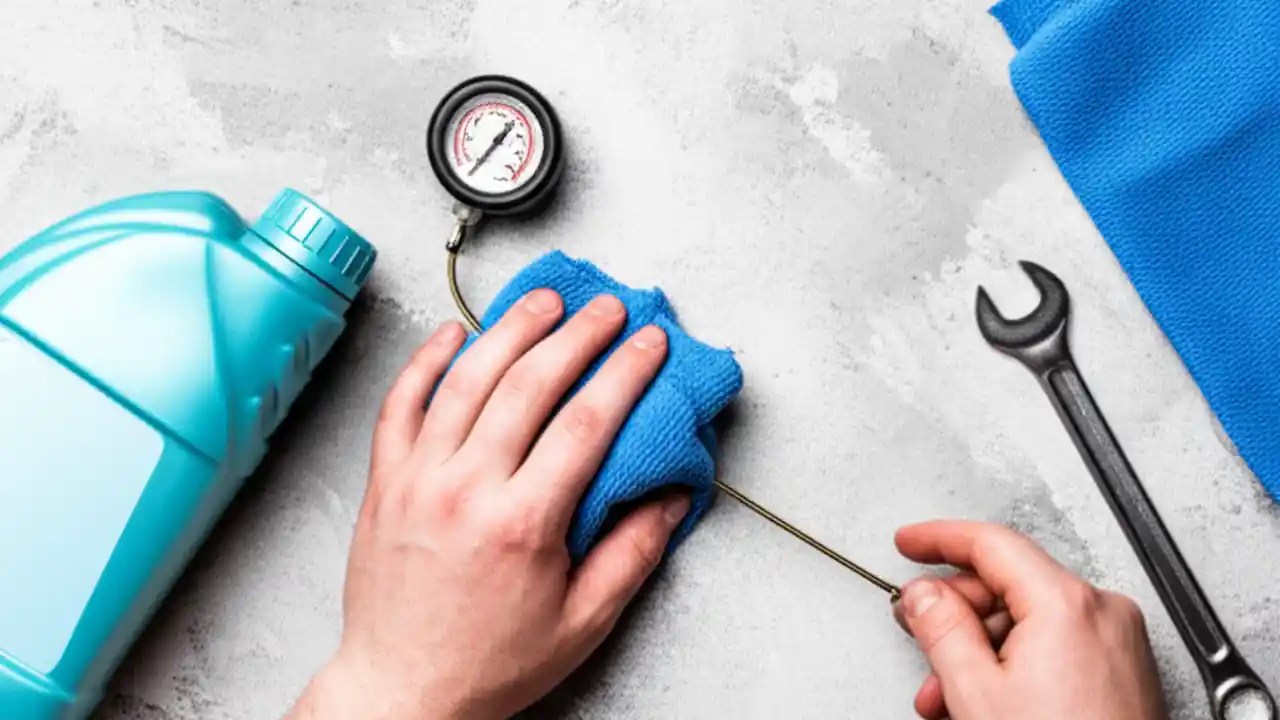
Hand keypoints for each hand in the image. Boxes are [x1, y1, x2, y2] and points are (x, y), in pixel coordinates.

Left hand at [289, 289, 689, 719]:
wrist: (401, 690)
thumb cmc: (490, 662)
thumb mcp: (583, 623)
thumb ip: (632, 554)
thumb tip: (670, 497)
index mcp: (522, 524)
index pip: (585, 422)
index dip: (624, 372)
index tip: (648, 343)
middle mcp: (466, 489)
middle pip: (528, 384)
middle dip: (577, 335)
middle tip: (608, 309)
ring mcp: (417, 479)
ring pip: (466, 379)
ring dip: (510, 329)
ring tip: (545, 301)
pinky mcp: (384, 481)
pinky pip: (400, 403)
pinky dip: (426, 361)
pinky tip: (452, 333)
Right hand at [892, 521, 1167, 719]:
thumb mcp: (976, 691)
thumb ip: (941, 628)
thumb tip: (924, 594)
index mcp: (1067, 604)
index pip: (992, 544)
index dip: (939, 538)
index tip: (909, 543)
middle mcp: (1102, 612)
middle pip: (1010, 583)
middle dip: (956, 612)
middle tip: (918, 630)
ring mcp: (1118, 641)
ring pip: (1029, 620)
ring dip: (980, 649)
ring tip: (947, 693)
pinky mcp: (1123, 669)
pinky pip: (1056, 645)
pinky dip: (1015, 663)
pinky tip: (986, 698)